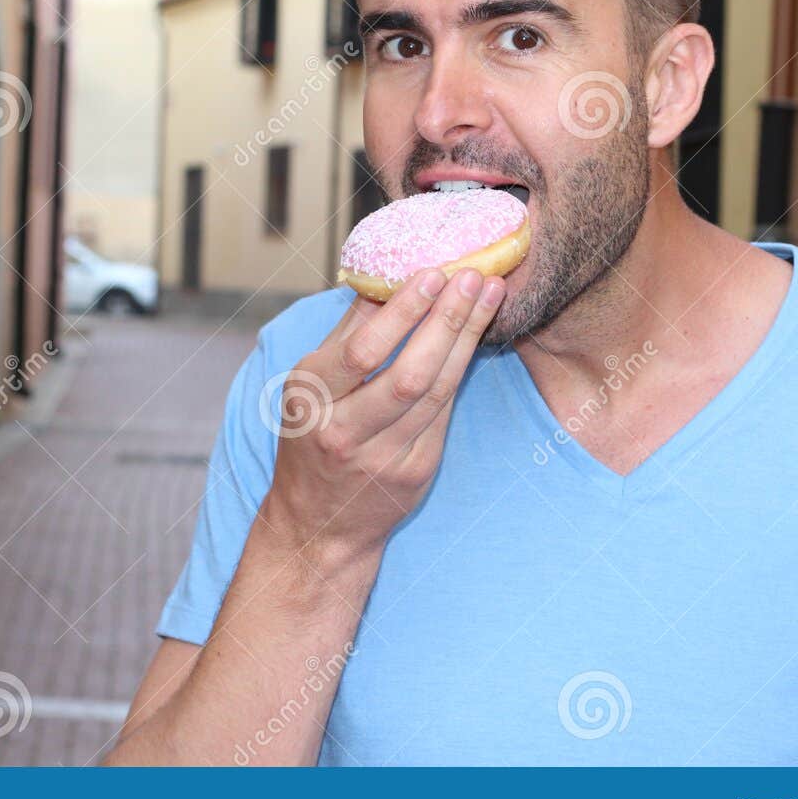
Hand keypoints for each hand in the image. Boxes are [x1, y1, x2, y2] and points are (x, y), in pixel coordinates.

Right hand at [259, 268, 502, 564]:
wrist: (319, 526)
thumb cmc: (312, 439)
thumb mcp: (309, 388)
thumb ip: (345, 335)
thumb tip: (382, 277)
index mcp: (310, 400)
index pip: (362, 352)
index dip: (402, 312)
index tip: (433, 273)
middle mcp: (344, 432)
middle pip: (408, 374)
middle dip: (447, 320)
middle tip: (474, 276)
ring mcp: (383, 457)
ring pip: (435, 391)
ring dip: (466, 338)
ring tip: (488, 295)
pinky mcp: (415, 473)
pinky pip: (443, 413)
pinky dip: (461, 369)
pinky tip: (476, 335)